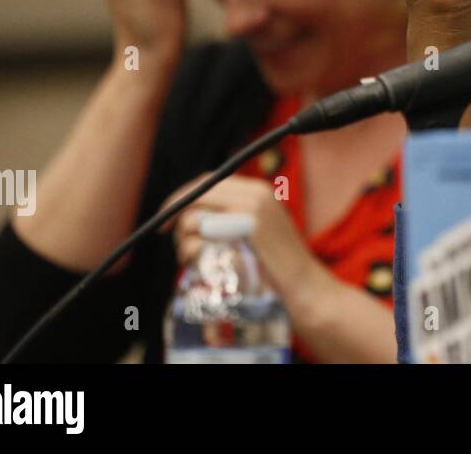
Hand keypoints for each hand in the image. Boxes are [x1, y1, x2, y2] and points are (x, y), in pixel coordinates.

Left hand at [159, 174, 315, 298]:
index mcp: (257, 191)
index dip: (180, 198)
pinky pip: (204, 232)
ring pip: (196, 215)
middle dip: (175, 217)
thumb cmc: (277, 270)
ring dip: (185, 240)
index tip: (165, 221)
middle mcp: (255, 192)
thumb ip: (229, 220)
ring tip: (191, 259)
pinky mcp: (250, 225)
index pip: (208, 182)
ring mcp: (254, 206)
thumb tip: (190, 217)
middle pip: (197, 193)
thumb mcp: (254, 236)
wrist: (305, 288)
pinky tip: (201, 264)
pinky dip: (195, 248)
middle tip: (169, 239)